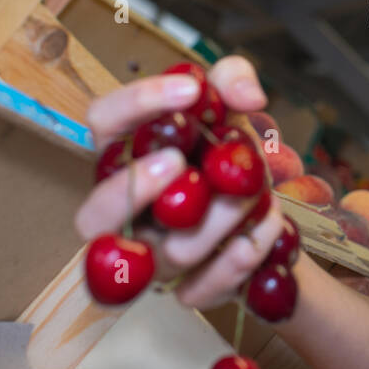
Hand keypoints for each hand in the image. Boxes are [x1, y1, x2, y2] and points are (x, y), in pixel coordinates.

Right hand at [73, 56, 285, 309]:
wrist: (273, 205)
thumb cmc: (233, 152)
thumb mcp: (235, 104)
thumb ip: (234, 80)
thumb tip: (246, 94)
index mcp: (130, 152)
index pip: (102, 122)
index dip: (136, 103)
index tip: (189, 91)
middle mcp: (131, 209)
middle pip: (94, 217)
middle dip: (133, 189)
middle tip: (177, 160)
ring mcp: (157, 255)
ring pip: (169, 252)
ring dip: (217, 218)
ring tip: (254, 191)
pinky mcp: (191, 288)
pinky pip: (204, 288)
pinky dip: (241, 257)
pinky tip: (268, 223)